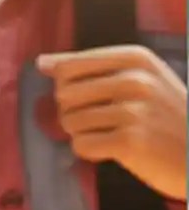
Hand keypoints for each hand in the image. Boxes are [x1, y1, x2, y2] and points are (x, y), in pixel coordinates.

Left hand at [38, 45, 187, 199]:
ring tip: (108, 134)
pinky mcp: (130, 143)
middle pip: (63, 94)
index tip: (85, 97)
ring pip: (69, 121)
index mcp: (135, 58)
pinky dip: (89, 151)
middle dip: (73, 110)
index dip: (66, 86)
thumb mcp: (141, 78)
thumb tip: (41, 62)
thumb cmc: (167, 115)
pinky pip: (80, 145)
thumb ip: (90, 66)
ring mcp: (133, 112)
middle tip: (99, 120)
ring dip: (82, 132)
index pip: (68, 66)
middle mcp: (134, 81)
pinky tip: (111, 150)